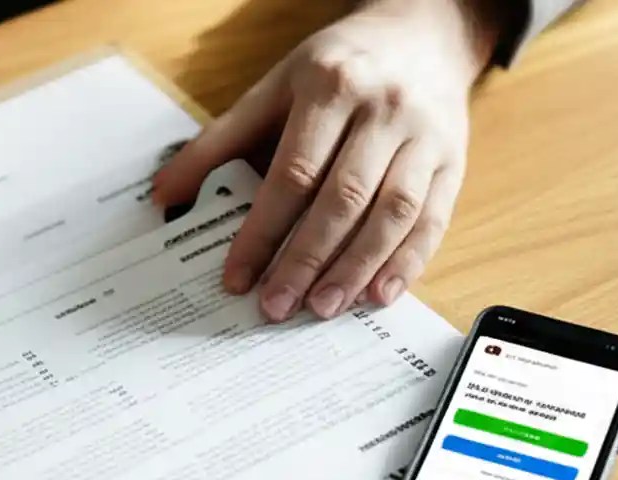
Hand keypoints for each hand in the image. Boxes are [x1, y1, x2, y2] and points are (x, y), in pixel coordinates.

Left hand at [153, 0, 503, 321]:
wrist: (421, 33)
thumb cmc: (335, 70)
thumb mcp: (272, 90)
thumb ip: (217, 144)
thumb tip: (163, 195)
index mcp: (329, 87)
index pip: (292, 173)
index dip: (263, 231)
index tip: (238, 277)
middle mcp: (383, 109)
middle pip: (343, 198)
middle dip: (306, 260)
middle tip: (277, 306)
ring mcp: (424, 135)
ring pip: (392, 213)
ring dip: (356, 268)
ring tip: (323, 308)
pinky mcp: (454, 160)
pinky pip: (433, 218)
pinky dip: (407, 262)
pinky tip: (380, 295)